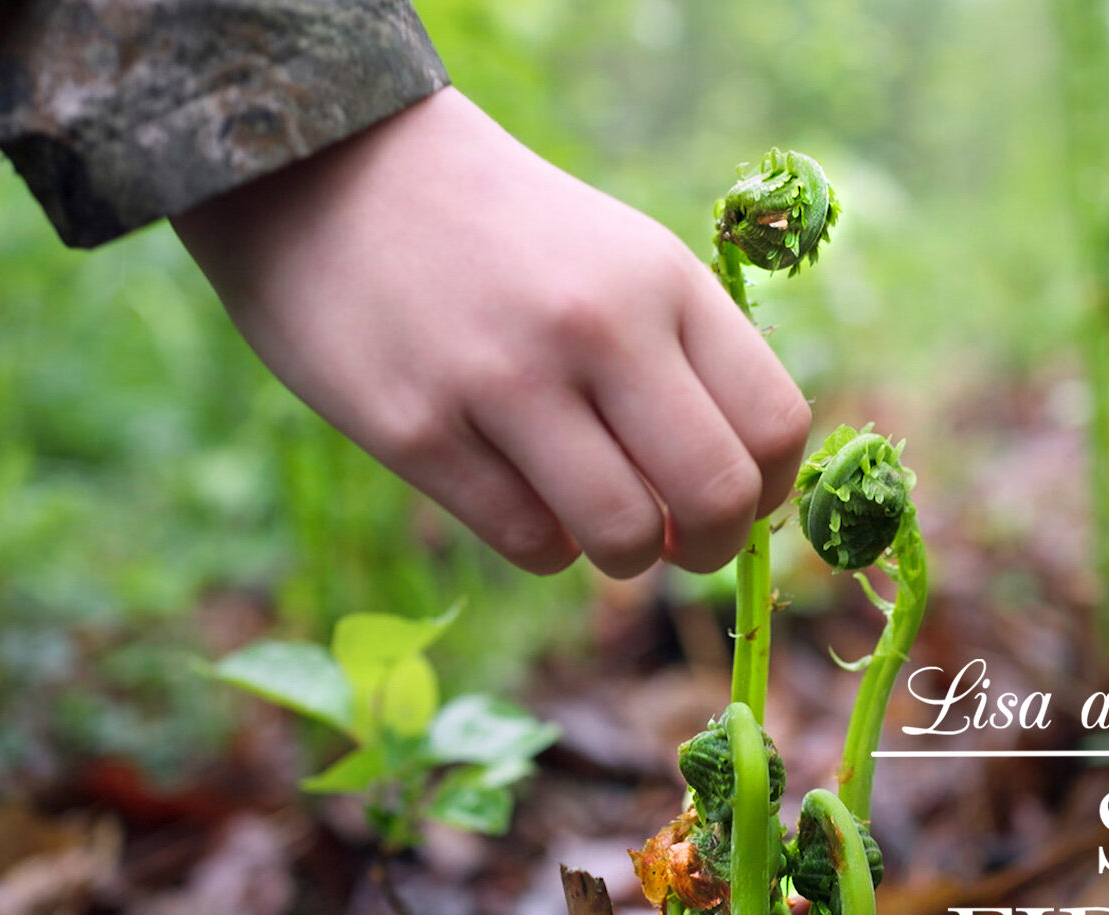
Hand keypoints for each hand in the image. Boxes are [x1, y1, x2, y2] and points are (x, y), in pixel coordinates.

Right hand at [173, 88, 810, 576]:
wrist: (333, 164)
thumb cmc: (505, 235)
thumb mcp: (622, 258)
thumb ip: (687, 357)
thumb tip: (745, 494)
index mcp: (663, 280)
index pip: (775, 424)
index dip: (769, 490)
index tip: (741, 502)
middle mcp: (597, 326)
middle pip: (716, 495)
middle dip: (711, 547)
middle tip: (681, 546)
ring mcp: (504, 379)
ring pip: (623, 536)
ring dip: (624, 556)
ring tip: (601, 528)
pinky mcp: (416, 429)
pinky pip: (529, 543)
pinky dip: (545, 545)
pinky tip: (523, 501)